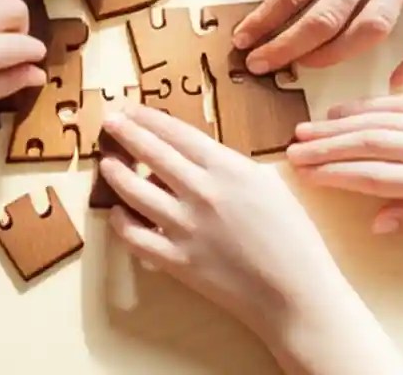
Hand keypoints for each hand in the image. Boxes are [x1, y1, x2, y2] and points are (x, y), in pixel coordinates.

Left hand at [100, 105, 344, 342]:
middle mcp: (201, 191)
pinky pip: (134, 236)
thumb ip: (229, 167)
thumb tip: (193, 157)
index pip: (176, 133)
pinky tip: (118, 212)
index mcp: (227, 168)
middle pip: (150, 153)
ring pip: (133, 191)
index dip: (148, 118)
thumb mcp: (267, 184)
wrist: (296, 293)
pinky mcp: (175, 260)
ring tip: (107, 164)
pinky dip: (121, 221)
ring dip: (115, 173)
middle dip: (125, 133)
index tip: (131, 109)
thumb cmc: (293, 237)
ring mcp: (184, 227)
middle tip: (109, 122)